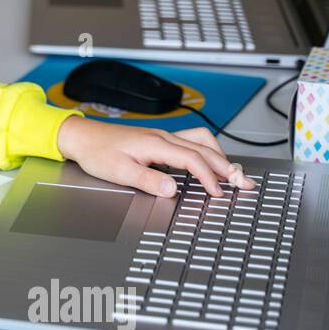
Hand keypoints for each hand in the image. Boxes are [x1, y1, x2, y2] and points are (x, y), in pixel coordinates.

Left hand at [55, 116, 255, 197]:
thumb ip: (148, 180)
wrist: (83, 137)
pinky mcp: (159, 140)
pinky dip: (207, 152)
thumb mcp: (119, 172)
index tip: (217, 193)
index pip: (192, 159)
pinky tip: (209, 162)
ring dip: (220, 156)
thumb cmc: (98, 152)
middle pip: (205, 148)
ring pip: (201, 141)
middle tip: (245, 183)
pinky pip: (191, 142)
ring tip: (232, 173)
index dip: (208, 176)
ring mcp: (162, 137)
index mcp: (156, 144)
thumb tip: (172, 189)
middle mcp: (163, 137)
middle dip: (227, 166)